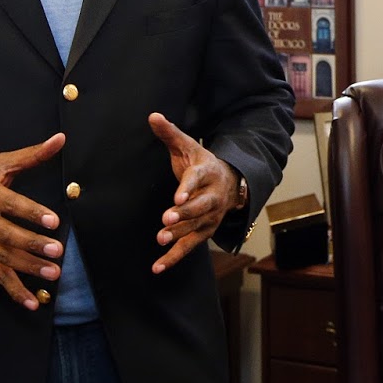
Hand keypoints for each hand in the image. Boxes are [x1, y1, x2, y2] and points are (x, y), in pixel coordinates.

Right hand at [0, 133, 64, 309]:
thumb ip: (31, 155)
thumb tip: (60, 139)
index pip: (8, 204)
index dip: (30, 212)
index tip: (53, 220)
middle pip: (5, 234)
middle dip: (31, 244)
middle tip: (57, 250)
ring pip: (2, 257)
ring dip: (27, 268)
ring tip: (52, 273)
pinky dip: (13, 290)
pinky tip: (32, 302)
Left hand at [149, 112, 239, 273]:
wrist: (230, 182)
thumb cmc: (202, 163)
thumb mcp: (188, 146)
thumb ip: (170, 133)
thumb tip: (152, 116)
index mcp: (207, 172)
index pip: (197, 179)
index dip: (188, 188)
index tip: (178, 195)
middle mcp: (213, 196)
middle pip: (200, 207)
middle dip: (184, 213)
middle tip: (166, 218)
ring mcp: (210, 216)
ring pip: (195, 227)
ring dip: (179, 234)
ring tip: (161, 239)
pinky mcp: (204, 232)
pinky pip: (189, 247)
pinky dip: (174, 257)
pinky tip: (157, 267)